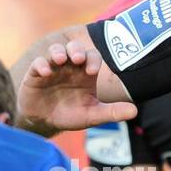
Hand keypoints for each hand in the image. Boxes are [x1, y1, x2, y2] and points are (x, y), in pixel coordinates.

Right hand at [18, 39, 135, 134]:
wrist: (44, 123)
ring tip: (60, 60)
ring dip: (58, 52)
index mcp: (85, 73)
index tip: (91, 71)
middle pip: (75, 48)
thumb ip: (111, 112)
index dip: (93, 60)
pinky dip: (41, 65)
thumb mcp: (92, 115)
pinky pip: (38, 63)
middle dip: (77, 50)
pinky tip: (45, 72)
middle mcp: (70, 67)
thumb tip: (134, 112)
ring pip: (56, 50)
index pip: (93, 58)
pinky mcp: (36, 74)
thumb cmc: (70, 115)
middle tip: (78, 58)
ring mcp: (53, 68)